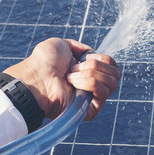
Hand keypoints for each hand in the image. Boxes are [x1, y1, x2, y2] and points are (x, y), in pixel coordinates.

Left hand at [3, 38, 119, 121]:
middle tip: (76, 67)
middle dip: (97, 65)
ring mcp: (92, 98)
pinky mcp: (90, 109)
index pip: (113, 66)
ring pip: (112, 82)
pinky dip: (89, 82)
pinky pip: (103, 91)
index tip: (87, 57)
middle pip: (116, 74)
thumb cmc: (44, 61)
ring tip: (71, 75)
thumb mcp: (62, 44)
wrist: (37, 76)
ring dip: (91, 73)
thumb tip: (91, 54)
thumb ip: (80, 48)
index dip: (104, 59)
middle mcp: (93, 85)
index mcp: (88, 72)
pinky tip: (72, 82)